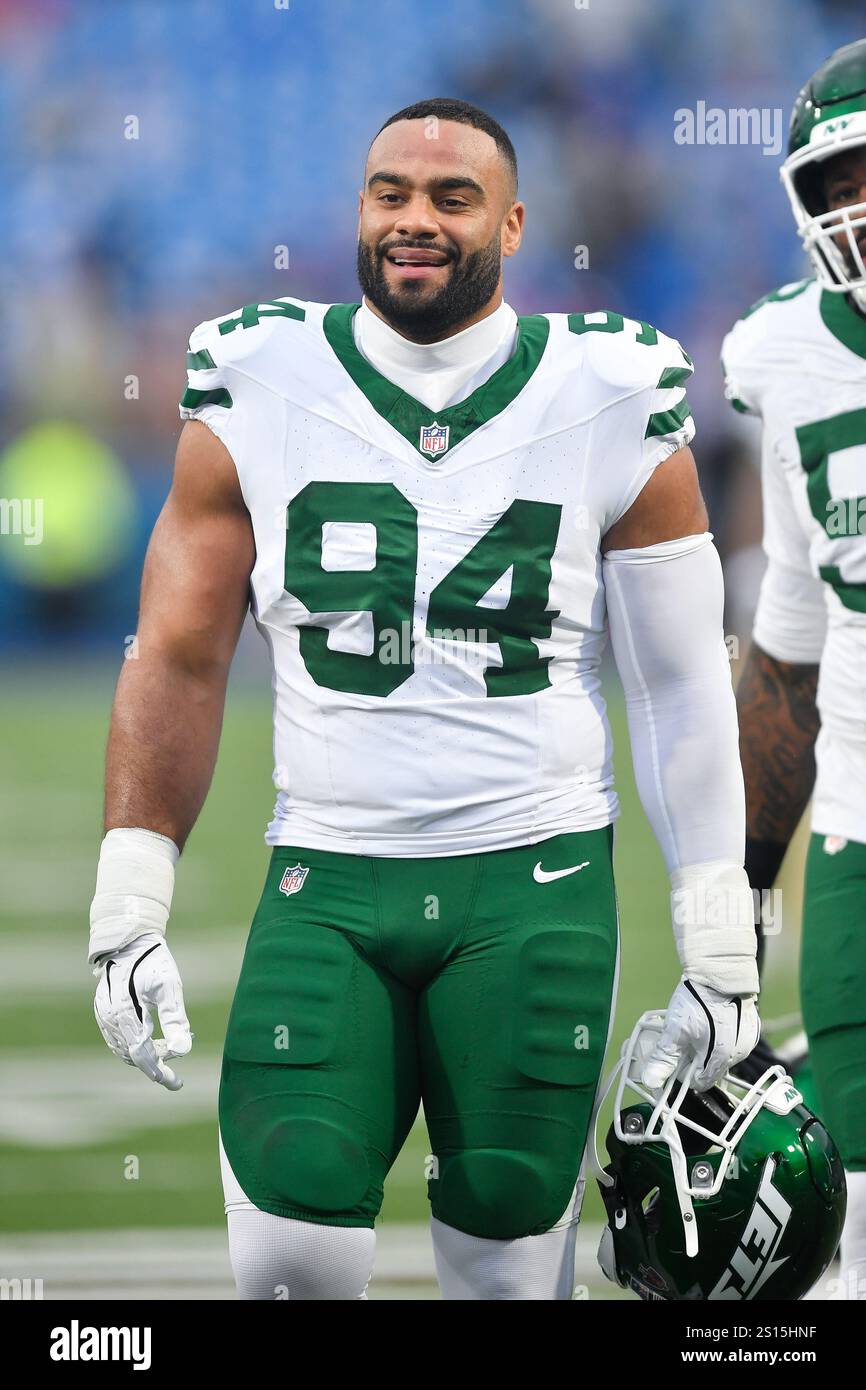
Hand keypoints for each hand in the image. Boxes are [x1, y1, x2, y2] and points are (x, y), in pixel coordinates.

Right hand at [93, 933, 192, 1089]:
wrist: (129, 940)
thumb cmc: (153, 961)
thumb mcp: (169, 987)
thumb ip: (175, 1018)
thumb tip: (183, 1051)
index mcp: (125, 1013)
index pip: (142, 1054)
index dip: (159, 1071)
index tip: (176, 1083)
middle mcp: (110, 1019)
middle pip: (132, 1055)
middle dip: (155, 1065)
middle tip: (176, 1072)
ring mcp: (104, 1016)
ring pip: (123, 1049)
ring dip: (144, 1056)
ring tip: (166, 1053)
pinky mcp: (103, 1011)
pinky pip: (116, 1039)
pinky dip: (133, 1046)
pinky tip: (149, 1043)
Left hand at [641, 979, 759, 1092]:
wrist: (719, 970)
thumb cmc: (697, 999)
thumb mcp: (675, 1030)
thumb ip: (664, 1058)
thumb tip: (651, 1080)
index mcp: (721, 1058)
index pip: (701, 1082)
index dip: (684, 1074)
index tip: (675, 1058)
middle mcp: (739, 1053)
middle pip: (712, 1068)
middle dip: (695, 1060)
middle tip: (682, 1040)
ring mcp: (747, 1040)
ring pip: (723, 1054)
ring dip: (708, 1048)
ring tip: (695, 1028)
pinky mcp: (750, 1026)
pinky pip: (733, 1041)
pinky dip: (721, 1036)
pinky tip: (709, 1021)